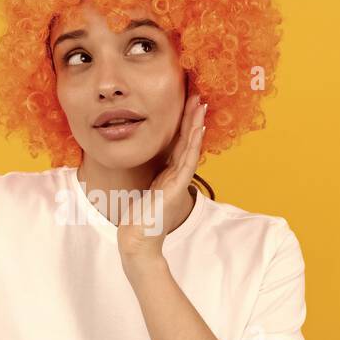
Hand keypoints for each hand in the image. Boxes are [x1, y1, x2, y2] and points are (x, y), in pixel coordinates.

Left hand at [117, 92, 206, 263]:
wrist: (138, 241)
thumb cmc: (138, 221)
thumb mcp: (143, 192)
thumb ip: (147, 180)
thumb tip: (139, 168)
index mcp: (168, 176)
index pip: (179, 145)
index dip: (184, 125)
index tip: (187, 106)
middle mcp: (176, 177)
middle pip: (187, 142)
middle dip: (193, 119)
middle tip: (199, 97)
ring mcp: (178, 182)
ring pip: (190, 148)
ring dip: (196, 126)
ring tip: (201, 106)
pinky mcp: (176, 189)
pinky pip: (186, 162)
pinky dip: (193, 145)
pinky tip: (197, 130)